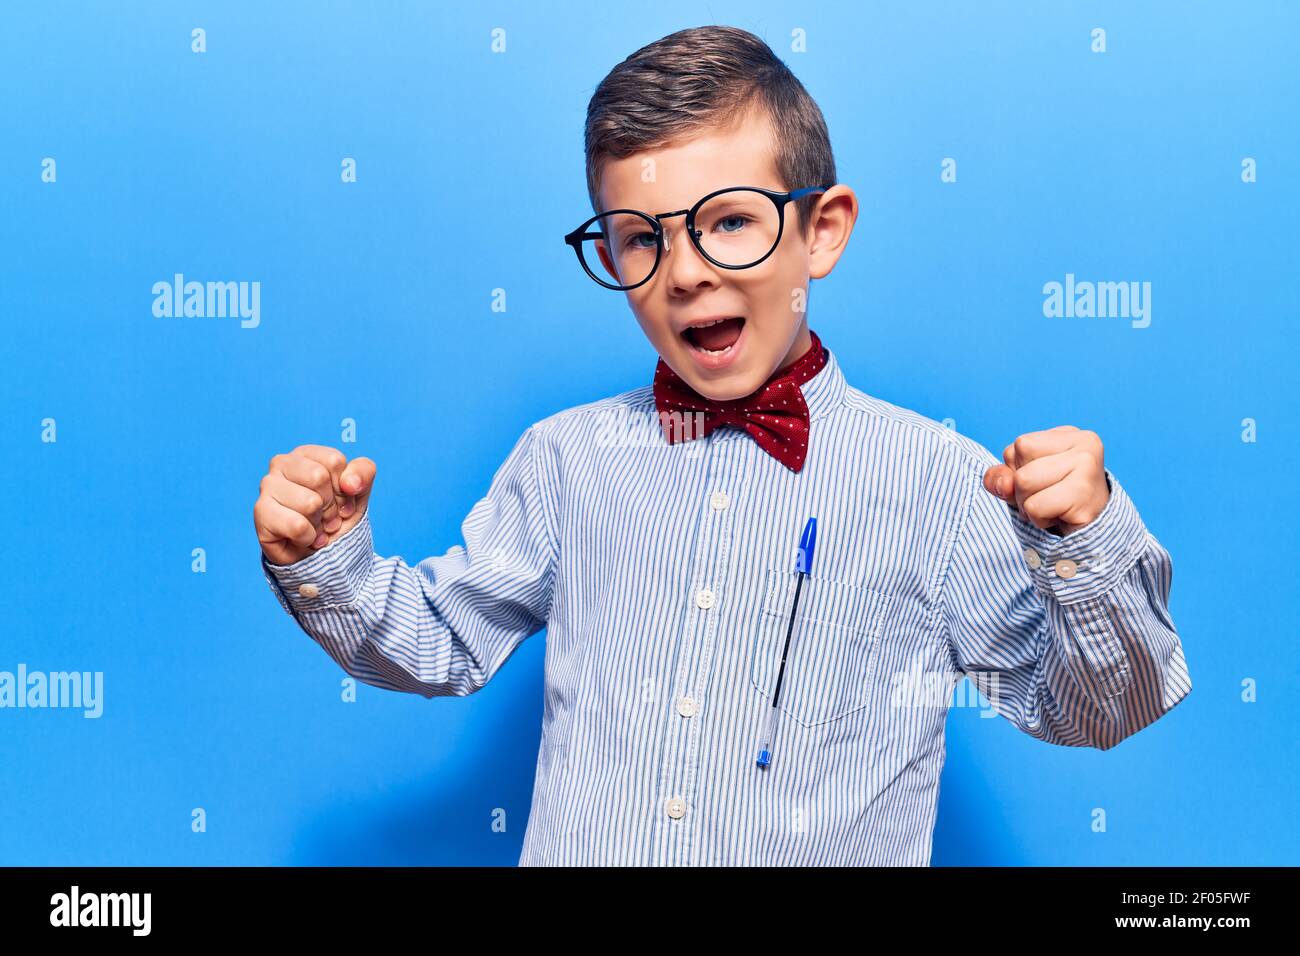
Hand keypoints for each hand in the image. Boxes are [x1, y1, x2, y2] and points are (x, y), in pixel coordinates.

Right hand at [254, 444, 376, 564]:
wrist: (320, 554)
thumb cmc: (335, 516)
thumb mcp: (359, 491)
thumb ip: (364, 473)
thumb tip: (350, 482)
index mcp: (305, 453)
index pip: (334, 461)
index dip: (345, 486)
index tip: (340, 499)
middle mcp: (281, 464)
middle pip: (320, 478)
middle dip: (331, 505)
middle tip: (326, 516)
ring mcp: (267, 487)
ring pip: (309, 503)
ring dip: (320, 523)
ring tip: (314, 526)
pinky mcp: (261, 513)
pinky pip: (297, 526)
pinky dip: (308, 537)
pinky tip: (303, 537)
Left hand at [982, 426, 1108, 535]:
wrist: (1090, 532)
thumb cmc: (1053, 501)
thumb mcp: (1020, 482)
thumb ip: (1001, 476)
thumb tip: (1002, 483)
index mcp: (1069, 434)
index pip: (1020, 445)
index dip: (1018, 469)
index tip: (1044, 481)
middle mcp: (1084, 444)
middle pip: (1020, 460)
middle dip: (1022, 489)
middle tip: (1048, 498)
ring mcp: (1088, 467)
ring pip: (1023, 481)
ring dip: (1028, 505)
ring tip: (1052, 507)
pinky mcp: (1085, 495)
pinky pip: (1035, 507)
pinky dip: (1038, 519)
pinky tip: (1060, 517)